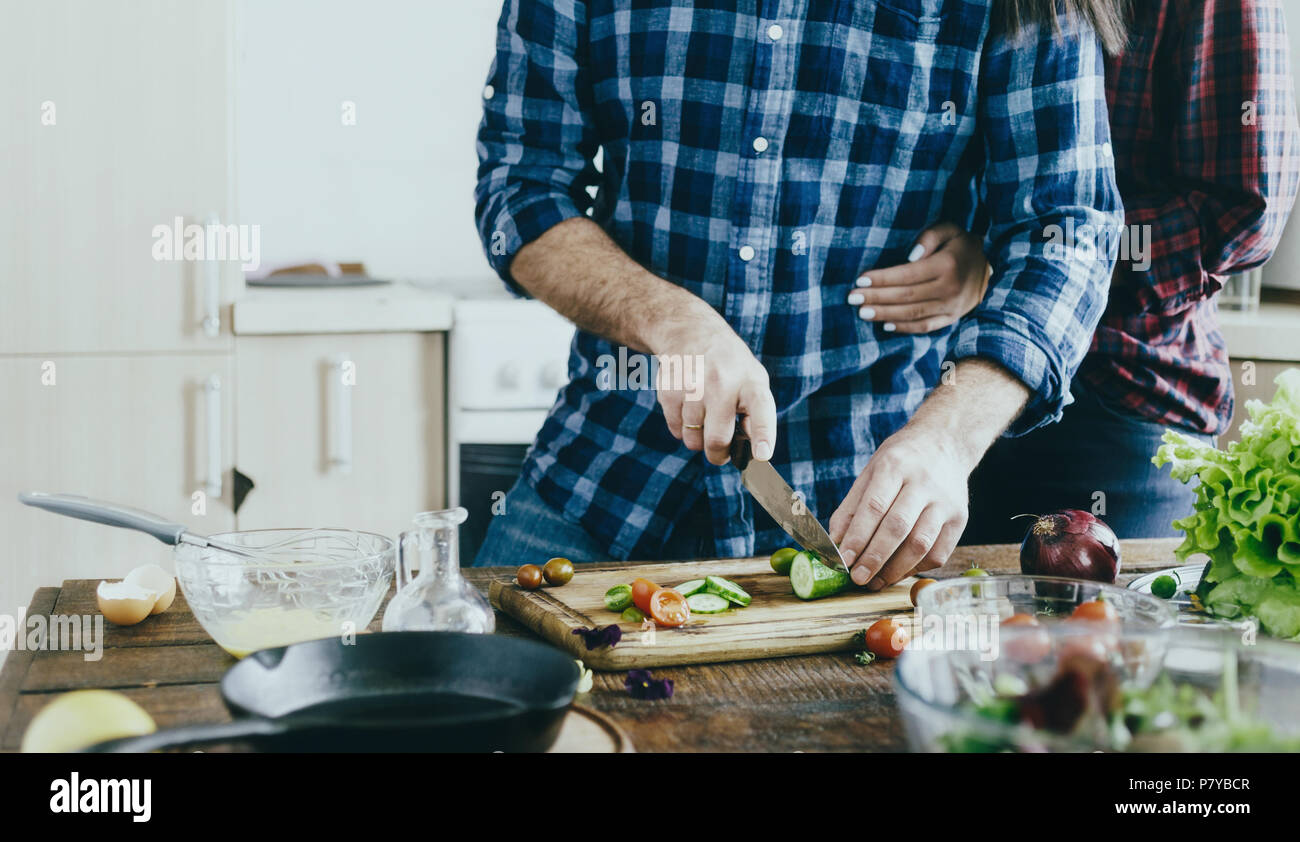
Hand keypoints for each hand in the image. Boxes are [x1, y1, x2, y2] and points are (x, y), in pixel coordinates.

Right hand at [650, 310, 776, 465]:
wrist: (690, 332)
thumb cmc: (729, 367)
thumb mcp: (752, 379)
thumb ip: (756, 414)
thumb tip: (755, 452)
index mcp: (750, 382)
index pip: (760, 410)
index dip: (762, 435)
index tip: (762, 455)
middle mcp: (722, 383)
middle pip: (717, 438)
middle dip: (718, 455)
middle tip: (719, 453)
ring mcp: (692, 386)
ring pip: (693, 439)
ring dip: (698, 438)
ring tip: (702, 415)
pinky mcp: (669, 391)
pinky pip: (676, 430)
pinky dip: (682, 428)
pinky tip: (687, 407)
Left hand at [828, 426, 970, 589]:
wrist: (944, 443)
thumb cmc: (900, 461)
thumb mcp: (870, 472)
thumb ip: (851, 508)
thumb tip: (835, 543)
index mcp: (894, 466)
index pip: (874, 507)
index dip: (858, 537)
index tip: (844, 560)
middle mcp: (923, 482)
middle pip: (898, 527)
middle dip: (875, 558)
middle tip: (858, 579)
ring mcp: (945, 501)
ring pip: (921, 544)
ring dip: (895, 570)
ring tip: (875, 582)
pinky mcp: (960, 518)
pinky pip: (939, 553)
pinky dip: (917, 568)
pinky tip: (899, 571)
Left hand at [848, 222, 989, 333]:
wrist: (992, 266)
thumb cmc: (961, 244)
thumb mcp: (949, 230)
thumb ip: (928, 237)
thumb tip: (908, 256)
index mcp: (947, 265)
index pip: (907, 274)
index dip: (882, 278)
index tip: (859, 280)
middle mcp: (950, 288)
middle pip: (906, 296)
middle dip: (876, 298)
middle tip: (852, 298)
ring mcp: (952, 306)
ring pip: (913, 314)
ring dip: (885, 314)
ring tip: (862, 313)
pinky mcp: (952, 318)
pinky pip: (925, 326)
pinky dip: (905, 328)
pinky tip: (885, 325)